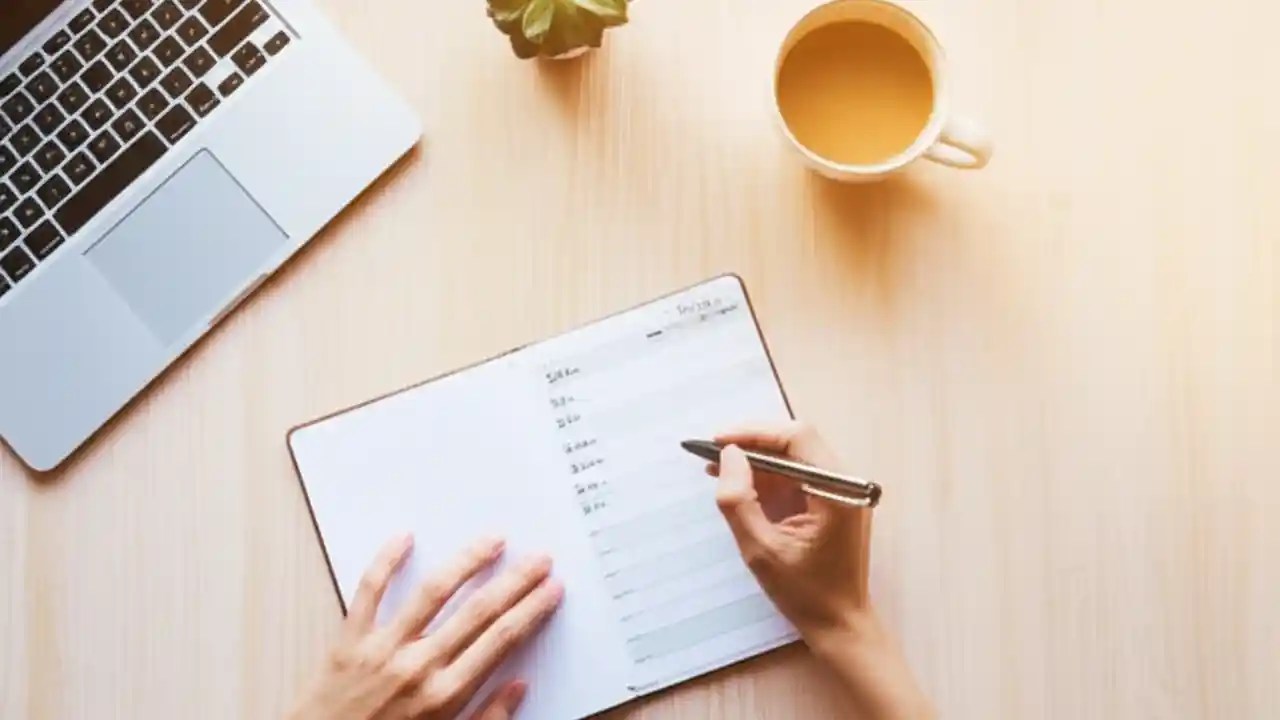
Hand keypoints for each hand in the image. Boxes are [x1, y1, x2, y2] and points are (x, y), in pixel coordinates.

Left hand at [288, 534, 562, 719]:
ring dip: (467, 562)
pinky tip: (406, 538)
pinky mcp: (349, 640)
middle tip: (539, 558)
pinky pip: (369, 592)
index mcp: (445, 695)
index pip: (501, 640)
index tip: (551, 588)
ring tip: (493, 540)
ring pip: (432, 593)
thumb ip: (486, 719)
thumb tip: (519, 686)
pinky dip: (385, 561)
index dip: (532, 610)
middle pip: (478, 612)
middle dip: (515, 581)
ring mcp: (382, 649)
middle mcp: (418, 666)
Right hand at [711, 422, 933, 719]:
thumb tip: (728, 456)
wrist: (840, 626)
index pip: (796, 438)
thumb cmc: (804, 594)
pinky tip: (740, 485)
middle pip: (797, 442)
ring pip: (795, 458)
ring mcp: (841, 492)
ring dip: (758, 461)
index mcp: (837, 491)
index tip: (718, 442)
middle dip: (752, 445)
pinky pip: (798, 477)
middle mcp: (845, 483)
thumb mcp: (760, 550)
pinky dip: (769, 478)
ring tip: (717, 468)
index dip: (754, 433)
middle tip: (714, 454)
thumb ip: (739, 500)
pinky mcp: (832, 503)